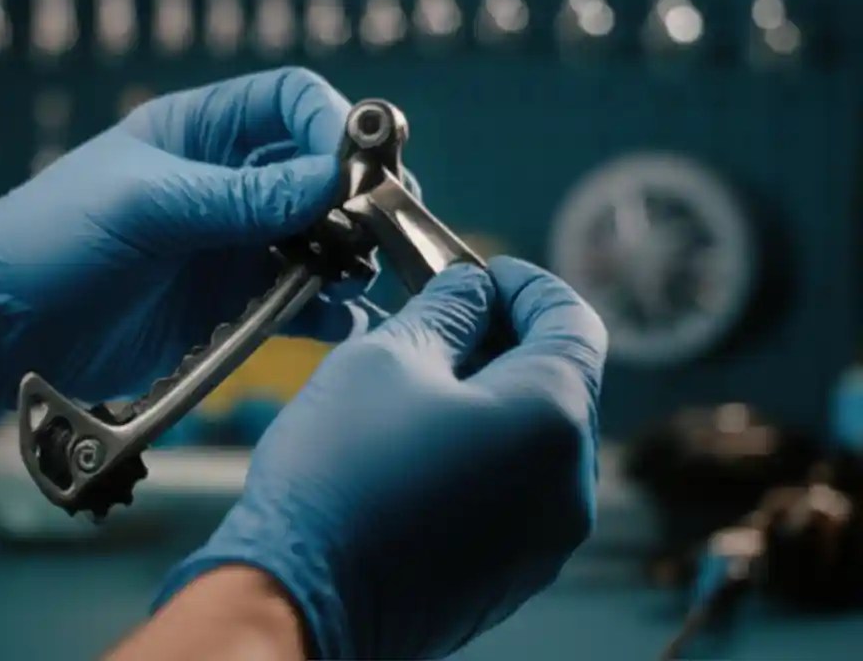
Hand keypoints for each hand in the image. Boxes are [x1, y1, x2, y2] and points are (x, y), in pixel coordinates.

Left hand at [0, 68, 381, 437]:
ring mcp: (227, 246)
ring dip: (345, 257)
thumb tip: (332, 179)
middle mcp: (223, 185)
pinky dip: (322, 311)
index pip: (289, 103)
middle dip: (354, 196)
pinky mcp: (224, 306)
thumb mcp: (146, 206)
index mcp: (198, 133)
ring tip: (351, 278)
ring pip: (315, 239)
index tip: (356, 169)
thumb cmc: (50, 242)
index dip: (331, 126)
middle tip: (377, 228)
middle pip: (317, 173)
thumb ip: (240, 197)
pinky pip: (293, 302)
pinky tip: (333, 320)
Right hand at [154, 258, 607, 658]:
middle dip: (507, 340)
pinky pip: (517, 492)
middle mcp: (570, 484)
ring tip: (421, 384)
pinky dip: (485, 454)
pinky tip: (421, 447)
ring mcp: (546, 539)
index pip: (573, 321)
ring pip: (538, 440)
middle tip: (442, 319)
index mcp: (552, 418)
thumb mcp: (386, 358)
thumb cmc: (339, 475)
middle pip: (562, 382)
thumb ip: (447, 310)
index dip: (528, 284)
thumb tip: (472, 290)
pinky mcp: (512, 576)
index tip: (483, 273)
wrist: (300, 599)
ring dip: (494, 398)